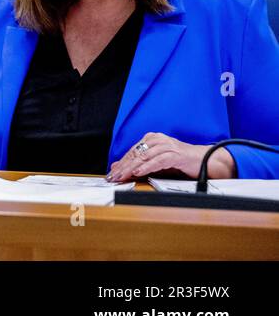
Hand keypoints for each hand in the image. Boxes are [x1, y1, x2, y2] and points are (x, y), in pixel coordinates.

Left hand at [107, 132, 236, 182]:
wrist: (204, 160)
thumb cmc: (180, 161)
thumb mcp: (156, 162)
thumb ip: (139, 163)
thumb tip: (119, 166)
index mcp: (151, 139)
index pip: (132, 151)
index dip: (121, 163)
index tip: (112, 173)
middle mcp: (157, 140)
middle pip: (136, 154)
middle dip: (123, 166)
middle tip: (113, 176)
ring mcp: (167, 146)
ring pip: (144, 157)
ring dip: (132, 168)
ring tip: (122, 176)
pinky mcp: (176, 154)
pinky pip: (158, 161)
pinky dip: (147, 167)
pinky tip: (139, 172)